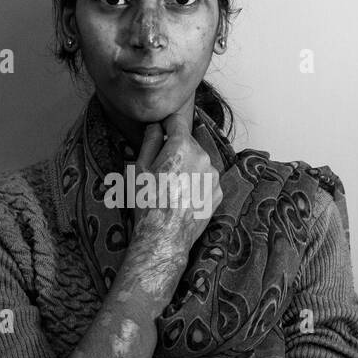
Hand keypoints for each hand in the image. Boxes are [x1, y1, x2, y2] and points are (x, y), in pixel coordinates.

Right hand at [124, 110, 222, 294]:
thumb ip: (150, 141)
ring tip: (172, 188)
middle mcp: (203, 156)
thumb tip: (156, 127)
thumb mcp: (140, 169)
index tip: (159, 131)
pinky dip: (197, 183)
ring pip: (198, 161)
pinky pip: (206, 179)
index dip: (166, 125)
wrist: (164, 236)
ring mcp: (213, 175)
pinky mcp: (218, 191)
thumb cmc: (147, 202)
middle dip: (176, 150)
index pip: (176, 121)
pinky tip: (183, 197)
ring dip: (188, 167)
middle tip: (161, 170)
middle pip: (188, 143)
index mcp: (181, 146)